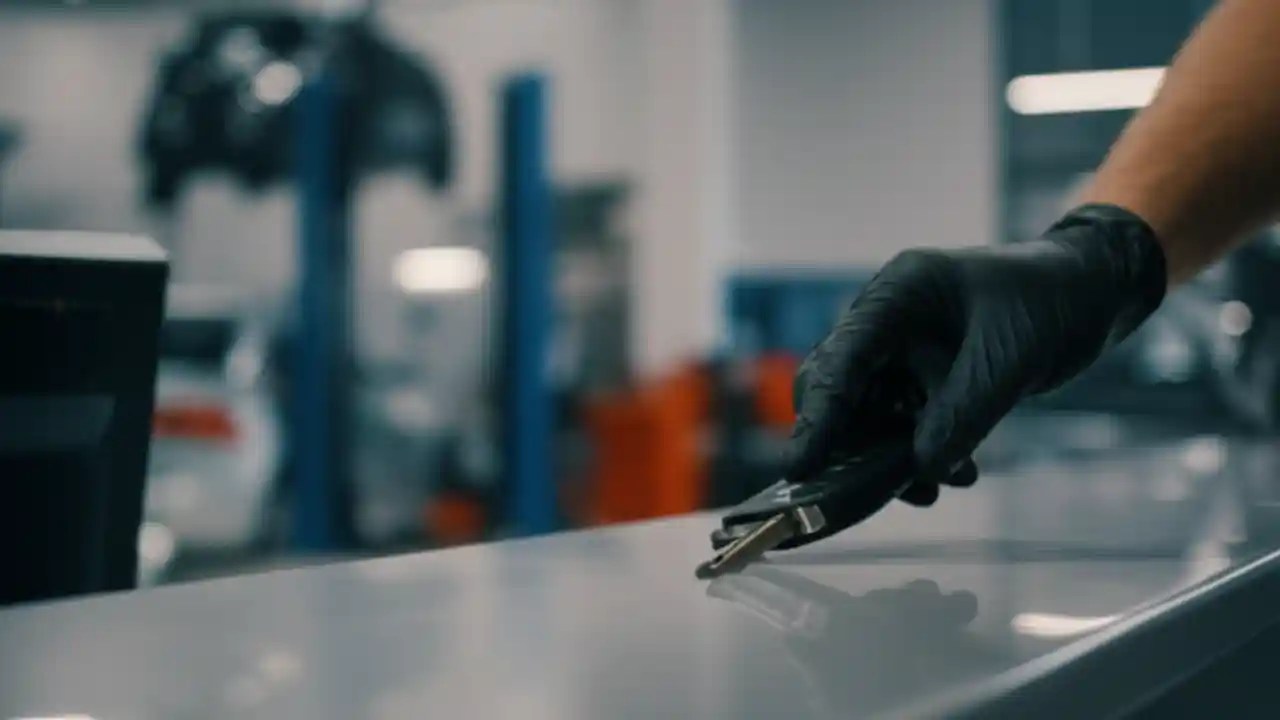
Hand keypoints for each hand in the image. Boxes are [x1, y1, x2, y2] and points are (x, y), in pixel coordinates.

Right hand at [786, 204, 1167, 506]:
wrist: (1095, 290)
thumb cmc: (1054, 300)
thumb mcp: (1010, 359)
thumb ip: (962, 415)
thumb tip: (920, 469)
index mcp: (897, 296)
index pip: (839, 360)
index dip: (816, 417)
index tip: (800, 467)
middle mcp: (888, 322)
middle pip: (839, 391)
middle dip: (852, 446)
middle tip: (870, 492)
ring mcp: (903, 349)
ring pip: (869, 416)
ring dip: (893, 458)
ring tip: (937, 486)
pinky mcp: (923, 375)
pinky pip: (903, 423)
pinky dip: (921, 453)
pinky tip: (956, 472)